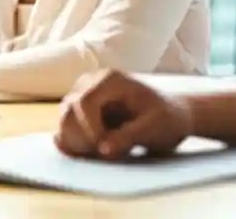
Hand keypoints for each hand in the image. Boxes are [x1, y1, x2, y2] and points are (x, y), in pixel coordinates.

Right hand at [55, 70, 191, 159]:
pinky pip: (66, 128)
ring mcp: (82, 95)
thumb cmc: (167, 118)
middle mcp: (90, 82)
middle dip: (82, 138)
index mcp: (110, 79)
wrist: (172, 117)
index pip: (84, 102)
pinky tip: (94, 152)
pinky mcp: (80, 111)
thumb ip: (129, 137)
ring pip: (64, 120)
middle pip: (68, 110)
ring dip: (79, 142)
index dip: (89, 129)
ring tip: (105, 153)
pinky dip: (75, 144)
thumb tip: (103, 150)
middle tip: (105, 155)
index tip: (104, 150)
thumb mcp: (154, 128)